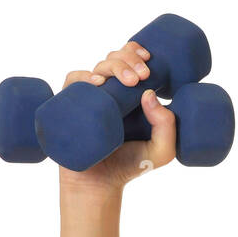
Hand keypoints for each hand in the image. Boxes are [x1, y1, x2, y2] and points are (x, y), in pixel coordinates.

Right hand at [57, 41, 176, 194]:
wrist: (99, 185)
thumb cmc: (131, 166)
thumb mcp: (162, 150)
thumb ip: (167, 126)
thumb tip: (149, 93)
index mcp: (130, 95)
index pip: (130, 61)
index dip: (136, 51)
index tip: (149, 57)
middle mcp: (109, 93)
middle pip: (114, 59)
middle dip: (129, 59)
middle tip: (143, 75)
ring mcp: (89, 99)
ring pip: (97, 68)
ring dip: (113, 65)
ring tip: (128, 81)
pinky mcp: (71, 107)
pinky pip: (71, 83)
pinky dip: (83, 77)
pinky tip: (97, 83)